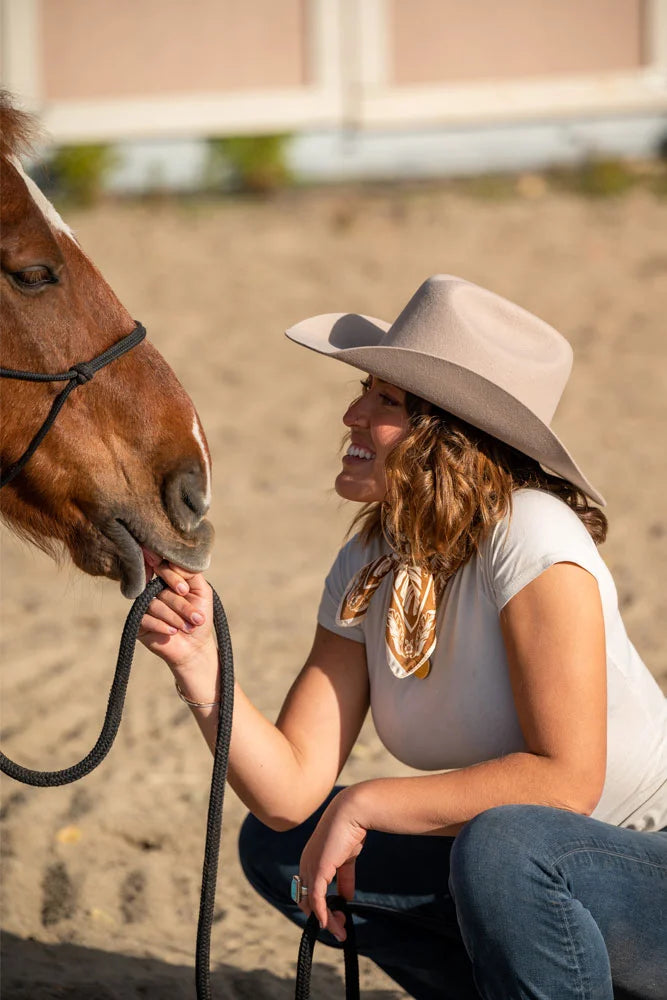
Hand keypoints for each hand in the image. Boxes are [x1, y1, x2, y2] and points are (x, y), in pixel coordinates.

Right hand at [139, 563, 214, 671]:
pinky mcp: (138, 622)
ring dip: (175, 618)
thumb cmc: (200, 617)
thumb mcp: (202, 592)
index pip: (163, 568)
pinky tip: (173, 632)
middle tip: (197, 618)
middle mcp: (154, 590)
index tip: (184, 590)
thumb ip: (191, 573)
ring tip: (188, 627)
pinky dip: (162, 626)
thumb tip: (172, 562)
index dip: (172, 577)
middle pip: (161, 590)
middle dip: (181, 605)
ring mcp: (144, 606)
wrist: (195, 646)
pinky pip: (145, 619)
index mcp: (168, 580)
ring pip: (155, 605)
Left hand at [297, 788, 365, 940]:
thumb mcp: (346, 859)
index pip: (307, 890)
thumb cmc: (350, 830)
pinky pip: (316, 898)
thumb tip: (347, 898)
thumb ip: (344, 878)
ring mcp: (309, 867)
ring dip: (326, 919)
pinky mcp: (317, 870)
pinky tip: (330, 923)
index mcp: (310, 860)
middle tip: (340, 926)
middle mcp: (305, 864)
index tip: (337, 917)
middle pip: (305, 900)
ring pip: (310, 902)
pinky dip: (322, 913)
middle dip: (322, 917)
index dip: (320, 906)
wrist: (353, 812)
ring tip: (340, 930)